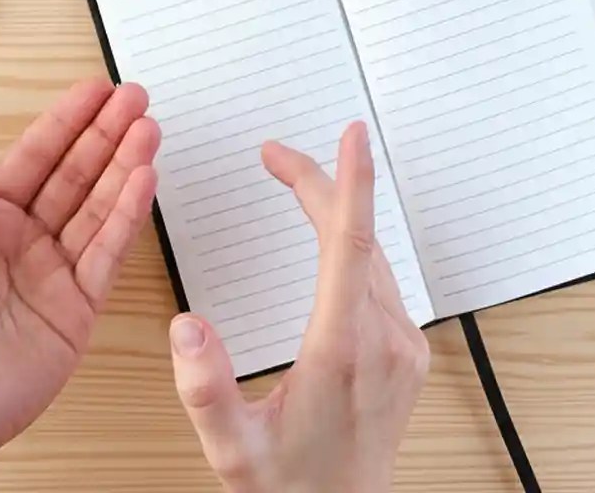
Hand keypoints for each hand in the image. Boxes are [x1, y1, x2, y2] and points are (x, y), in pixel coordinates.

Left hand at [0, 79, 159, 492]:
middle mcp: (19, 243)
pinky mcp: (77, 309)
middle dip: (106, 136)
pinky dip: (128, 215)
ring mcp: (52, 275)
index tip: (96, 91)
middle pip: (74, 176)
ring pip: (98, 207)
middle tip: (136, 99)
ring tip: (149, 129)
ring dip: (124, 166)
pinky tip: (144, 178)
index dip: (66, 122)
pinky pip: (108, 252)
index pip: (33, 158)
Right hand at [169, 122, 428, 492]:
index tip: (351, 136)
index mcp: (341, 352)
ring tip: (293, 181)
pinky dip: (352, 244)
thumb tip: (186, 326)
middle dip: (318, 185)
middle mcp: (382, 342)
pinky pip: (380, 280)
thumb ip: (205, 390)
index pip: (349, 247)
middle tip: (274, 156)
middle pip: (357, 238)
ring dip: (337, 212)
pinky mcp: (407, 353)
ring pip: (372, 255)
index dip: (348, 184)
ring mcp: (402, 347)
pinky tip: (330, 238)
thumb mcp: (232, 449)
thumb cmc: (289, 486)